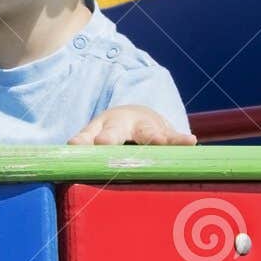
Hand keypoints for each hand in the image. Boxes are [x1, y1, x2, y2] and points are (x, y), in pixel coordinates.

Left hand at [68, 106, 197, 145]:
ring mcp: (149, 128)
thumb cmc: (112, 130)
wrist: (137, 114)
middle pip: (126, 131)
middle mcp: (129, 124)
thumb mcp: (96, 132)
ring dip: (159, 139)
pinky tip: (190, 142)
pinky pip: (174, 136)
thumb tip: (71, 147)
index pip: (102, 133)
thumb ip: (84, 140)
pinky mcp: (167, 133)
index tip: (91, 145)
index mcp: (110, 125)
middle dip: (121, 137)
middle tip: (116, 143)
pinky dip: (180, 140)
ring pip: (152, 133)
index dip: (96, 140)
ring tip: (162, 142)